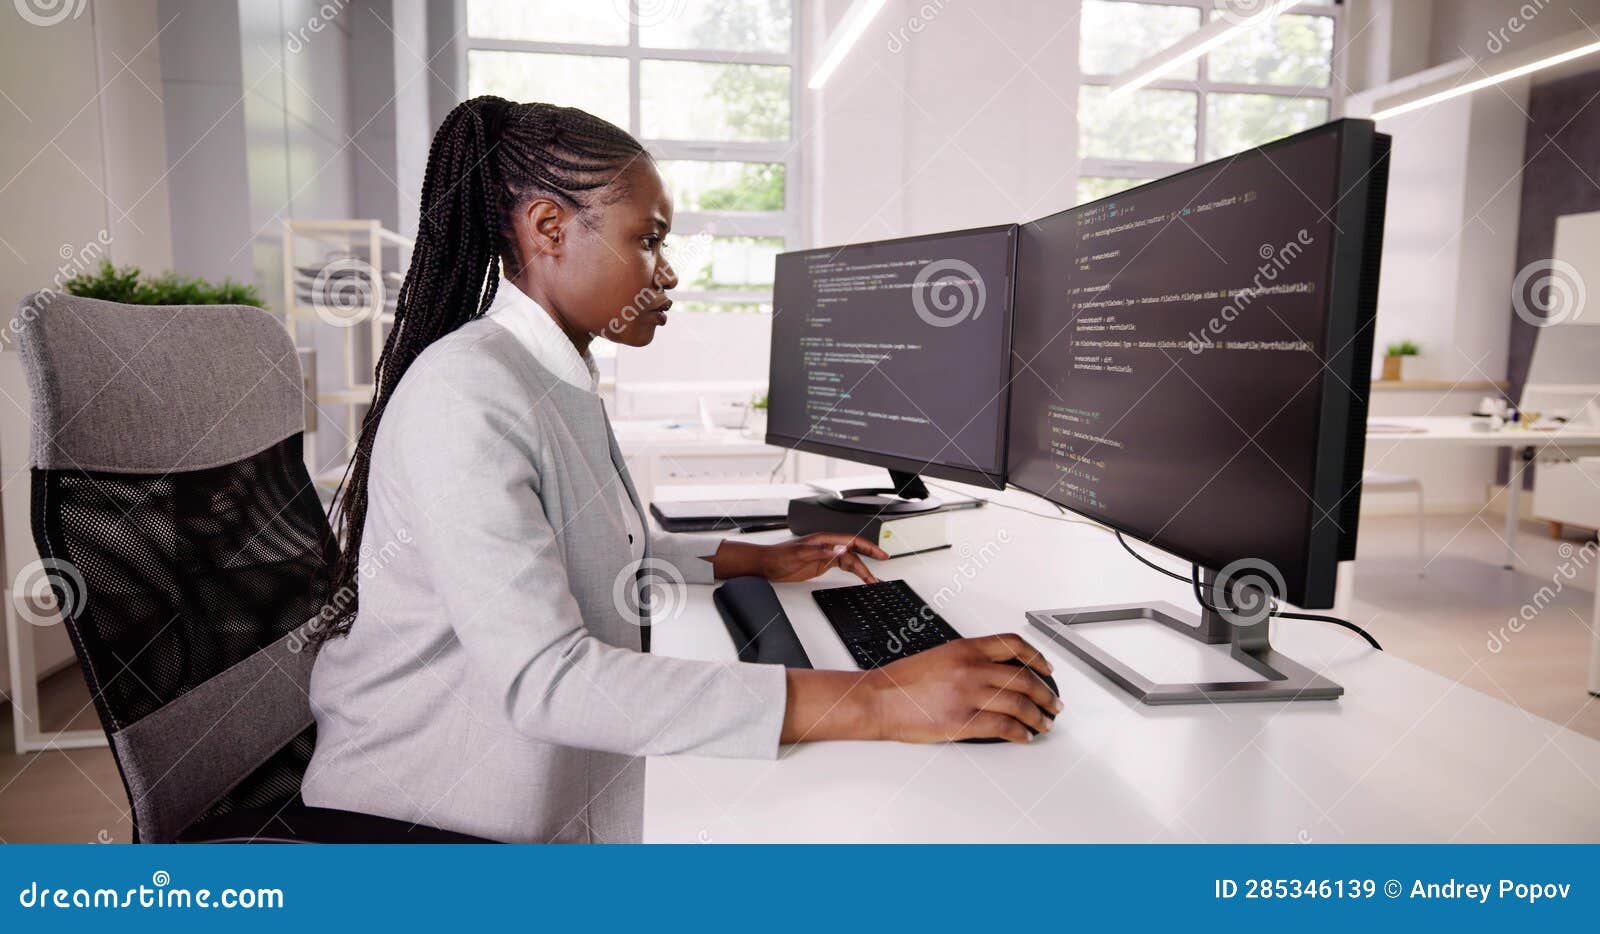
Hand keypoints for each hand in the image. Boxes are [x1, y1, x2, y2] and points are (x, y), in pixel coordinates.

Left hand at [713, 533, 887, 583]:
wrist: (765, 565)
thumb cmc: (778, 556)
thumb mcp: (800, 554)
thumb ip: (822, 552)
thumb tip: (842, 549)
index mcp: (824, 539)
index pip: (851, 541)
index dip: (867, 547)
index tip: (879, 554)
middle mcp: (826, 546)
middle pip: (854, 551)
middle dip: (869, 557)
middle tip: (884, 562)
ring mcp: (825, 555)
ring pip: (849, 560)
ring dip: (861, 569)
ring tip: (872, 580)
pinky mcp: (821, 565)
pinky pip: (841, 567)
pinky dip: (852, 572)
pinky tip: (858, 577)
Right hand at [866, 634, 1061, 743]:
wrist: (877, 699)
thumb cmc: (901, 681)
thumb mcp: (939, 657)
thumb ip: (968, 661)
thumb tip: (994, 674)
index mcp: (965, 648)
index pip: (1013, 645)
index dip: (1037, 657)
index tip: (1047, 668)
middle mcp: (971, 668)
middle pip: (1023, 677)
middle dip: (1045, 694)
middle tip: (1053, 703)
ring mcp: (968, 694)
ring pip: (1019, 703)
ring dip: (1038, 716)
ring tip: (1044, 724)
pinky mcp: (963, 721)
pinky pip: (1004, 726)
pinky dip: (1020, 733)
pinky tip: (1024, 736)